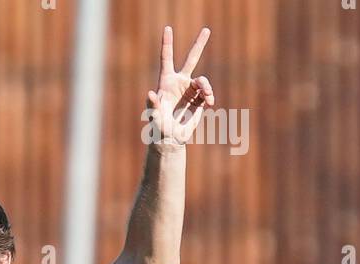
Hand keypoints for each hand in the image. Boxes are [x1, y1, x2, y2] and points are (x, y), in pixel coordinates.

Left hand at [146, 25, 213, 145]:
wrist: (171, 139)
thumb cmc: (158, 127)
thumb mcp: (153, 116)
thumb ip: (152, 105)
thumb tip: (150, 93)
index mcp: (166, 82)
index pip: (167, 58)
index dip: (167, 43)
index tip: (167, 28)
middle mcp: (180, 83)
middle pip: (191, 59)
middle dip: (199, 44)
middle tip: (206, 29)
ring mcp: (190, 91)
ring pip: (202, 80)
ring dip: (206, 86)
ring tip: (208, 96)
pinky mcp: (199, 100)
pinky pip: (207, 93)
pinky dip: (209, 95)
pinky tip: (209, 103)